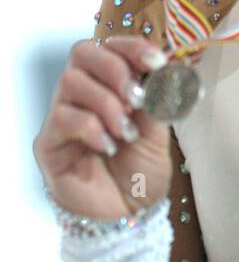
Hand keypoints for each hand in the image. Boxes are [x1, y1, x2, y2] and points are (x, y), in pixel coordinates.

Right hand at [33, 37, 172, 221]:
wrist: (129, 216)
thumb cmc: (141, 170)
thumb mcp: (159, 130)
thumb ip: (158, 97)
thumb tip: (167, 67)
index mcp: (110, 83)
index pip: (111, 46)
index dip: (132, 46)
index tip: (157, 61)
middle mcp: (83, 94)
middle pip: (83, 53)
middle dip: (114, 69)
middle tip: (136, 99)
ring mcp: (62, 116)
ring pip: (71, 81)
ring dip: (106, 103)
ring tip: (126, 132)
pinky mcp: (49, 143)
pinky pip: (62, 117)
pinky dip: (91, 128)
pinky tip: (109, 146)